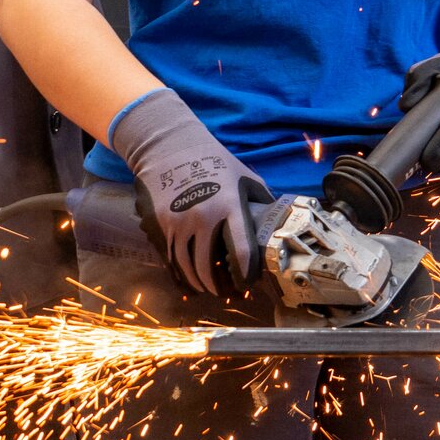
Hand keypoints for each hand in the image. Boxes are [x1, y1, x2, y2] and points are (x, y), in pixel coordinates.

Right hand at [109, 89, 271, 294]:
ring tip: (207, 289)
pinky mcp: (160, 223)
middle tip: (225, 293)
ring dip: (198, 283)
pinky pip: (169, 257)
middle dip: (218, 286)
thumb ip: (262, 201)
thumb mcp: (244, 175)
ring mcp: (178, 221)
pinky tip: (188, 280)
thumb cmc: (213, 161)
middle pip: (208, 265)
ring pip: (186, 266)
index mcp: (229, 204)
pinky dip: (179, 274)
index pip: (241, 250)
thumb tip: (279, 222)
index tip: (247, 284)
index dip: (246, 274)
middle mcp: (203, 215)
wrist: (169, 146)